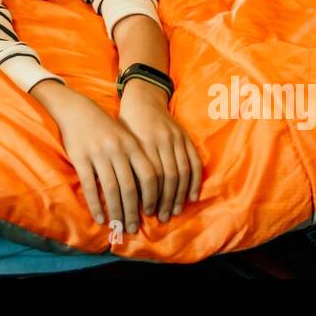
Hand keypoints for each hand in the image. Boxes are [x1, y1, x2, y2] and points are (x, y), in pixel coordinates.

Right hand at [31, 81, 157, 234]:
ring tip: (117, 226)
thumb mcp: (126, 138)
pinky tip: (99, 217)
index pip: (149, 175)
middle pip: (130, 187)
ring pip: (110, 189)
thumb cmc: (106, 128)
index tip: (152, 212)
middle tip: (132, 228)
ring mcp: (98, 153)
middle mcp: (117, 150)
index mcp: (132, 145)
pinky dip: (95, 204)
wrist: (77, 110)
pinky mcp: (80, 158)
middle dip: (133, 211)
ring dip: (116, 211)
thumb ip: (138, 160)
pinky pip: (90, 186)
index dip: (153, 196)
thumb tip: (149, 192)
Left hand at [118, 79, 201, 222]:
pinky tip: (191, 197)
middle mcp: (160, 140)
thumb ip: (124, 165)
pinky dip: (194, 181)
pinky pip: (194, 162)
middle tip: (161, 218)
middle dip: (164, 201)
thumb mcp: (120, 141)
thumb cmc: (125, 124)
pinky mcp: (185, 137)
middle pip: (167, 177)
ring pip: (181, 172)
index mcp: (142, 142)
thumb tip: (122, 198)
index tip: (144, 213)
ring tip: (173, 212)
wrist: (142, 97)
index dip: (149, 197)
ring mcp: (175, 138)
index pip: (150, 176)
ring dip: (179, 196)